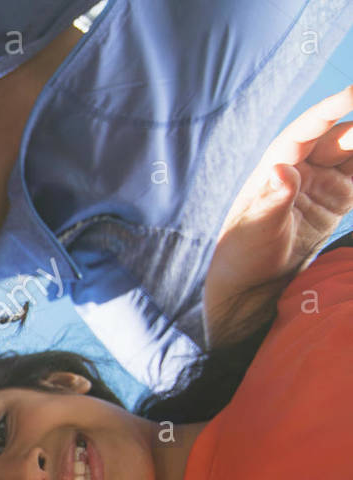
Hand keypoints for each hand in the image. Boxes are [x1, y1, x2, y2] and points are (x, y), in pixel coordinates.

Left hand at [205, 84, 352, 344]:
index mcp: (276, 166)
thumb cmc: (242, 254)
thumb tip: (281, 169)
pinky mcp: (337, 199)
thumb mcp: (255, 230)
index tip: (352, 92)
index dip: (330, 109)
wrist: (251, 283)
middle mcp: (301, 167)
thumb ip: (272, 201)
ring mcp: (322, 182)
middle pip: (340, 136)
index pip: (307, 130)